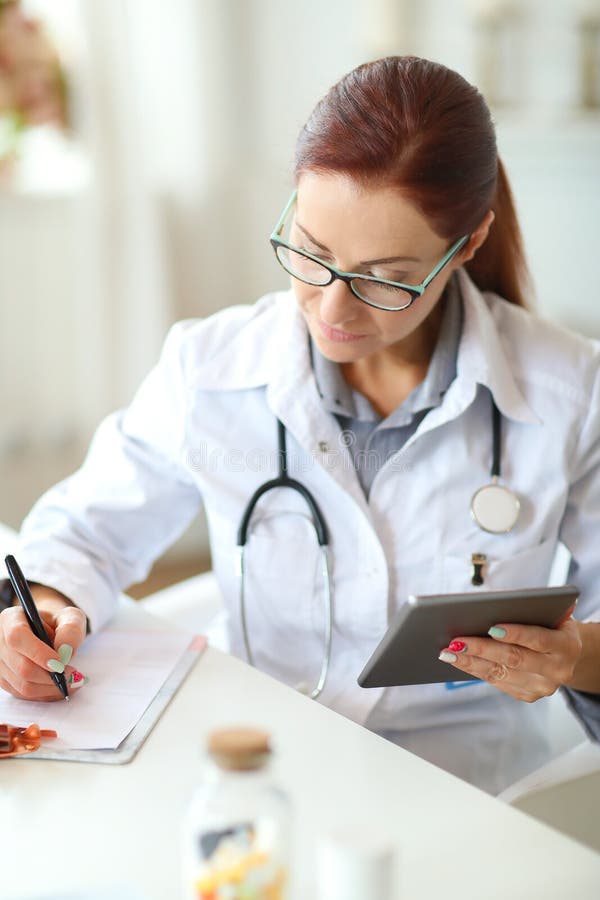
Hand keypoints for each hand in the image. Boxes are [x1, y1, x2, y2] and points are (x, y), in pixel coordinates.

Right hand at [0, 589, 87, 700]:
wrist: (48, 633)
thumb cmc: (58, 624)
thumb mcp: (70, 617)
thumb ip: (71, 629)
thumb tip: (64, 652)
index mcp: (11, 619)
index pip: (17, 636)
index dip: (38, 652)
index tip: (60, 663)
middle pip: (21, 666)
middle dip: (50, 676)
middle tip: (73, 675)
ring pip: (22, 685)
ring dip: (50, 688)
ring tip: (71, 682)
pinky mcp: (3, 680)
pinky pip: (23, 694)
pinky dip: (45, 694)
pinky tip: (59, 687)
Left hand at [438, 616, 582, 701]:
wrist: (566, 654)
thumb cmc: (551, 624)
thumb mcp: (552, 612)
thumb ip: (533, 608)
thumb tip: (500, 602)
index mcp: (566, 645)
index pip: (539, 640)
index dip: (516, 634)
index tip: (492, 627)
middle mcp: (557, 670)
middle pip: (514, 660)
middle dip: (483, 649)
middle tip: (457, 641)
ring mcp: (542, 687)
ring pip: (501, 674)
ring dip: (471, 663)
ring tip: (448, 652)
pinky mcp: (527, 695)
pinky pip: (496, 682)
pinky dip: (474, 670)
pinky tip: (458, 660)